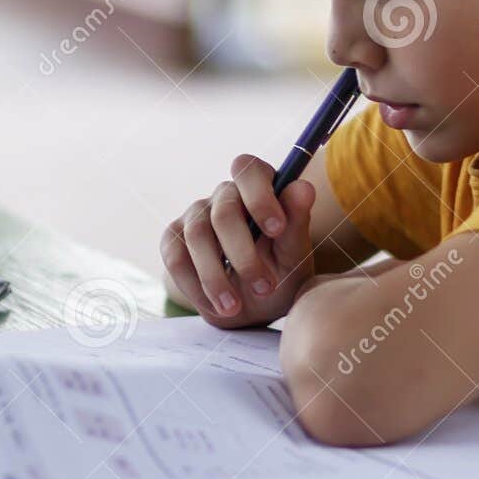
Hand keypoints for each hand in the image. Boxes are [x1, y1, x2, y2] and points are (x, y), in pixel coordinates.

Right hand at [160, 154, 317, 327]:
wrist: (251, 304)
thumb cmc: (279, 272)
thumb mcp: (294, 255)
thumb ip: (298, 222)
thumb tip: (304, 187)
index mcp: (258, 187)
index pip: (250, 170)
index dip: (260, 196)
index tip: (277, 229)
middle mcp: (225, 195)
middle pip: (224, 213)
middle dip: (243, 254)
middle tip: (265, 287)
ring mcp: (196, 215)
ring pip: (197, 236)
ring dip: (216, 277)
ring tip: (236, 308)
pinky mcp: (174, 239)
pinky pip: (175, 257)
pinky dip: (194, 286)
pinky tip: (215, 304)